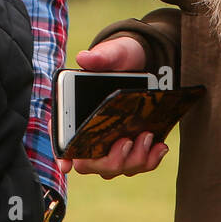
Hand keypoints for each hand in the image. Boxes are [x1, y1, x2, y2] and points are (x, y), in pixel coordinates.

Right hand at [54, 36, 168, 180]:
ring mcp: (108, 145)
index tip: (67, 165)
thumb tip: (84, 58)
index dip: (61, 155)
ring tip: (147, 136)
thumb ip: (101, 56)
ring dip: (132, 160)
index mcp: (75, 112)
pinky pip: (135, 166)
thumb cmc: (121, 58)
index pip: (61, 139)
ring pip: (113, 168)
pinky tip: (159, 146)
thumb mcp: (115, 53)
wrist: (144, 64)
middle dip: (109, 160)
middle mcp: (88, 133)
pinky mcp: (129, 149)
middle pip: (89, 163)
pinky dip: (148, 161)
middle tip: (127, 141)